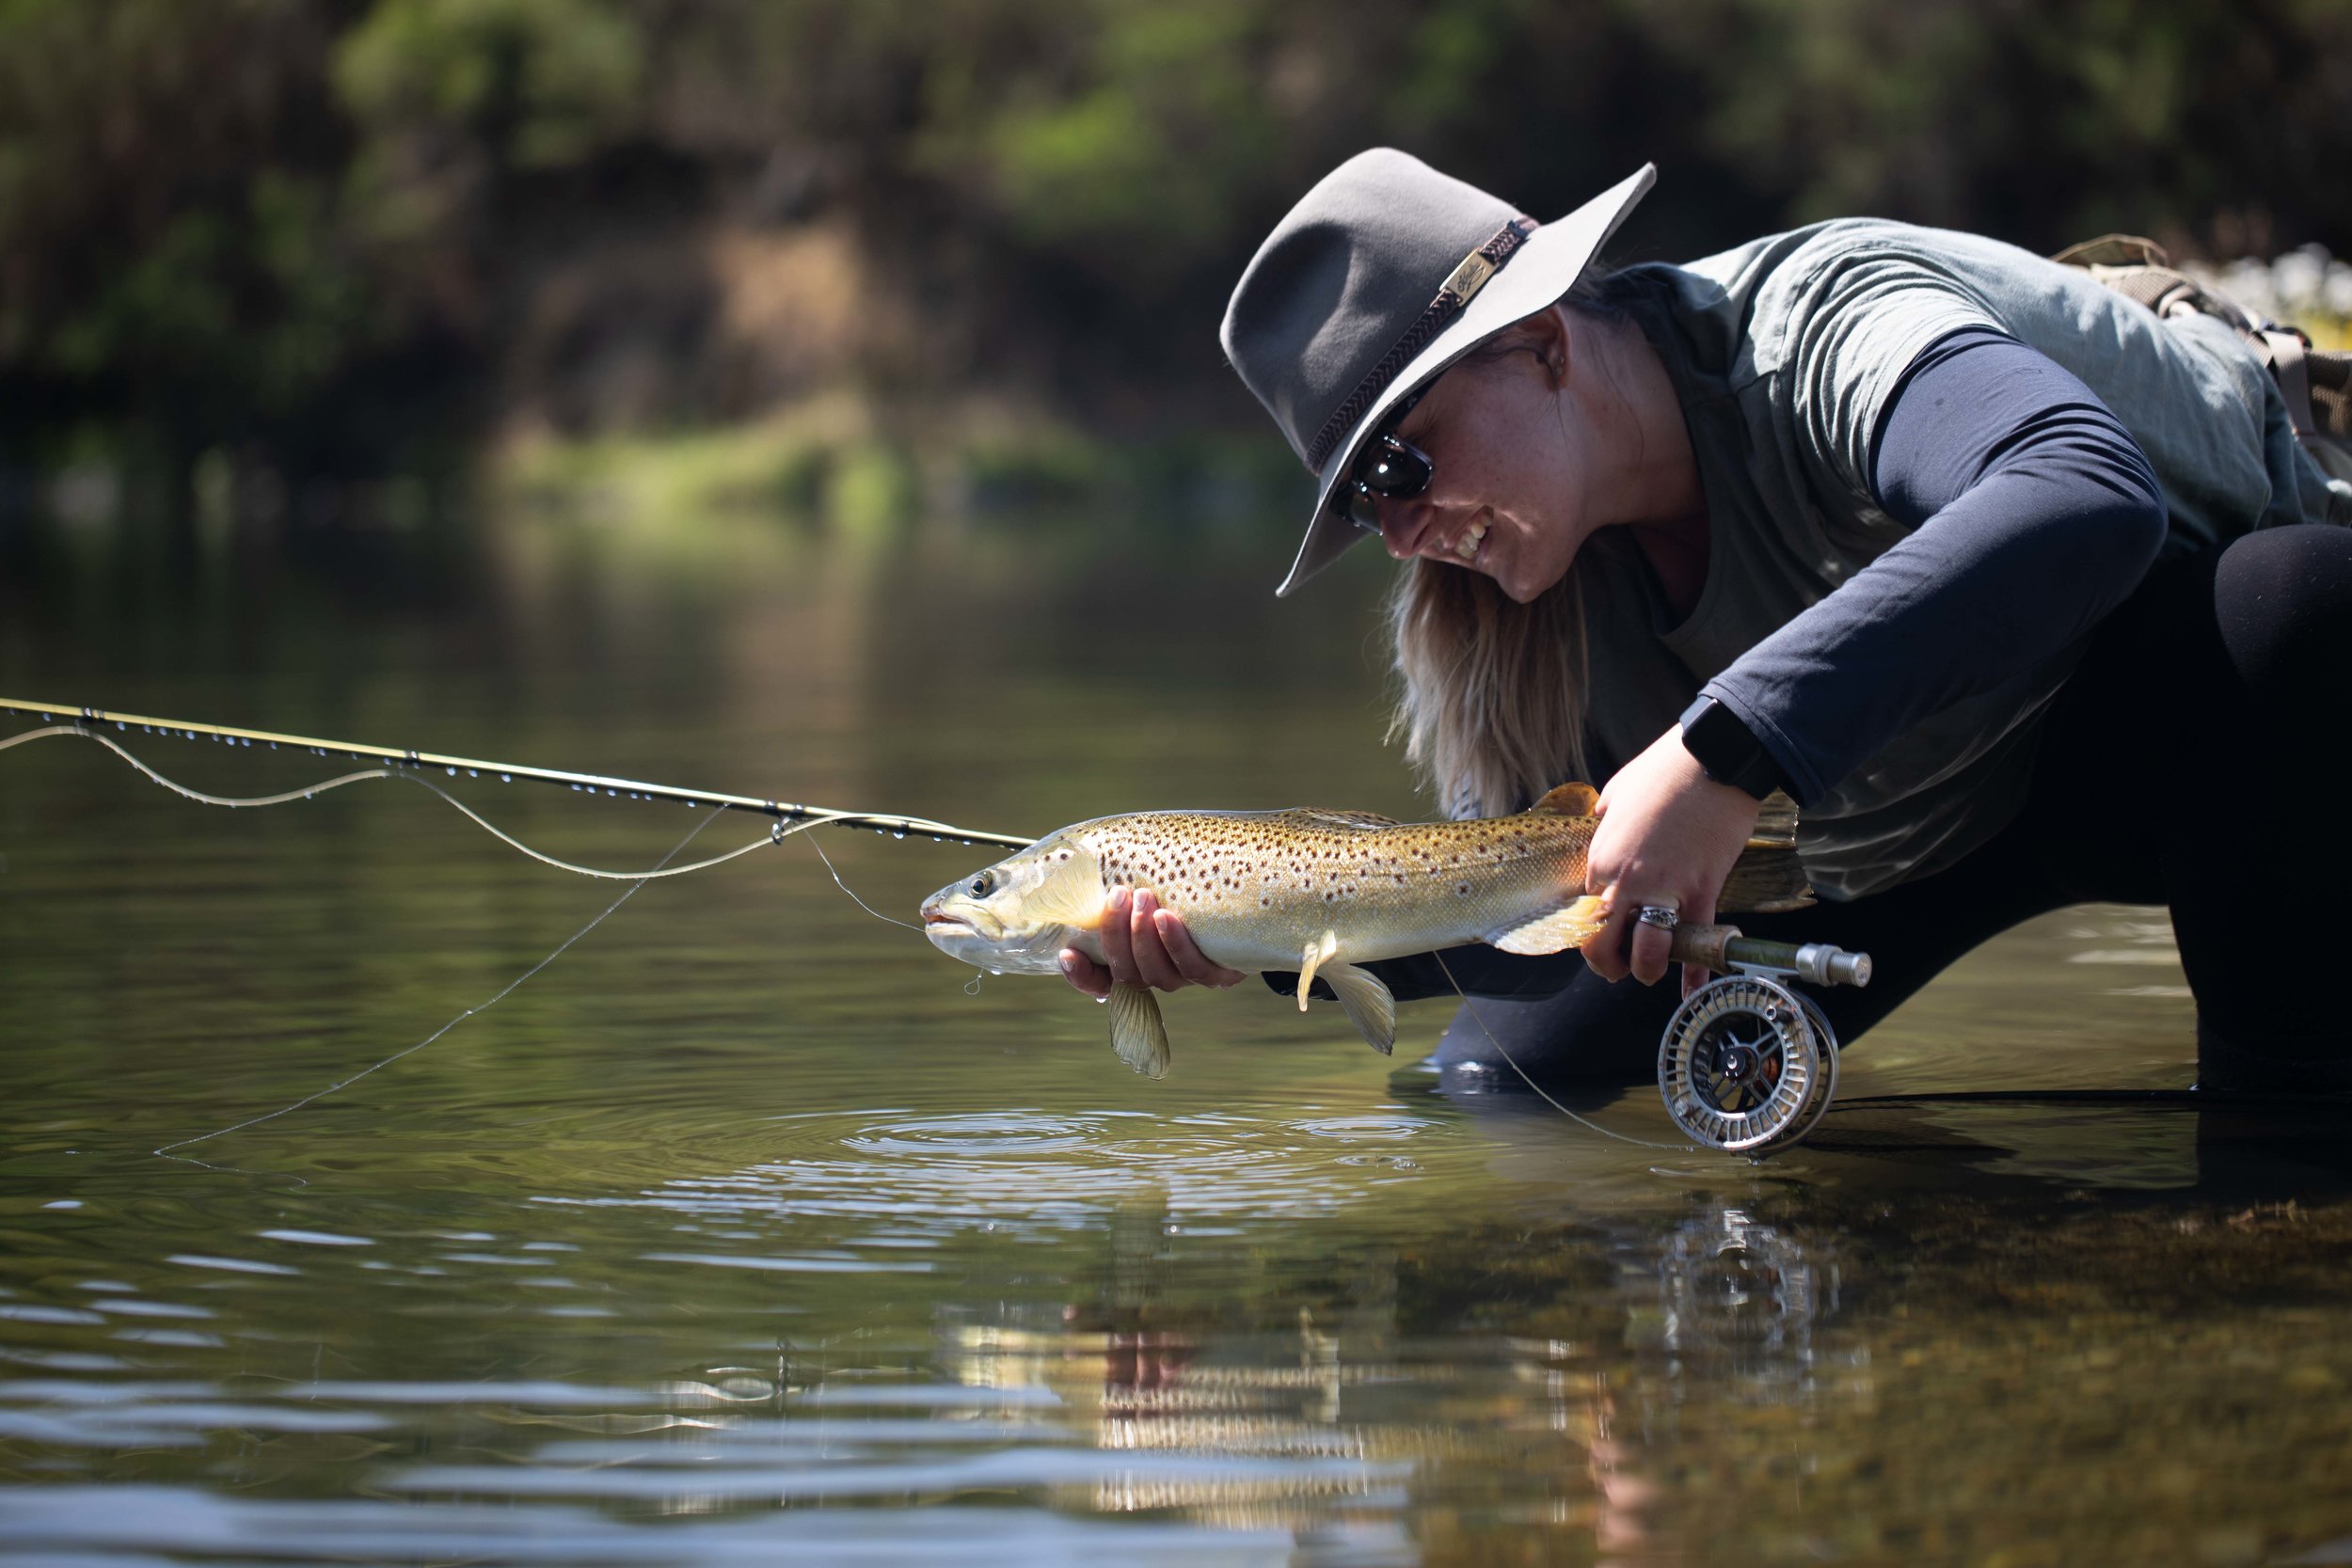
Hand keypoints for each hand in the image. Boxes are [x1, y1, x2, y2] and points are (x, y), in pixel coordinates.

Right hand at [1059, 885, 1246, 998]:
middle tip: (1118, 895)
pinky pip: (1194, 970)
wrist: (1246, 908)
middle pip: (1126, 974)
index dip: (1080, 975)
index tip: (1067, 953)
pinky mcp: (1217, 975)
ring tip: (1144, 897)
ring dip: (1143, 936)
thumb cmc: (1186, 893)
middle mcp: (1156, 976)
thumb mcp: (1153, 890)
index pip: (1098, 982)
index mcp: (1133, 963)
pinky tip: (1168, 917)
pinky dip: (1176, 943)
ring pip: (1156, 974)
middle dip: (1116, 935)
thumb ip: (1126, 885)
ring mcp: (1186, 978)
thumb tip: (1094, 852)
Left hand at [1580, 725, 1764, 992]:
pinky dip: (1695, 970)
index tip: (1601, 939)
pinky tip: (1692, 989)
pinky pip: (1697, 939)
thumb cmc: (1664, 769)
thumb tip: (1602, 823)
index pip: (1585, 913)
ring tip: (1650, 972)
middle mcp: (1627, 881)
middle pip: (1605, 942)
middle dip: (1609, 963)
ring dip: (1647, 968)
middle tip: (1618, 968)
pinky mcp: (1703, 889)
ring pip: (1647, 950)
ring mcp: (1665, 889)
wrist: (1714, 757)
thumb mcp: (1617, 792)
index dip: (1592, 933)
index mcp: (1601, 858)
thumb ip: (1605, 818)